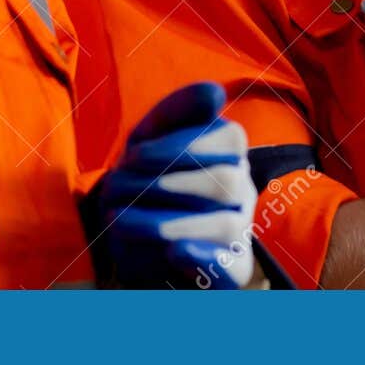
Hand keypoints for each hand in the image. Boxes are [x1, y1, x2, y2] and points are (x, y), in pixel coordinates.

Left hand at [95, 82, 256, 288]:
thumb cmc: (145, 176)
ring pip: (224, 225)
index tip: (134, 153)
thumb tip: (215, 93)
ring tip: (118, 221)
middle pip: (226, 181)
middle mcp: (245, 190)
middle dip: (167, 183)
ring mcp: (241, 232)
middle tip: (119, 189)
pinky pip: (232, 271)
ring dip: (166, 222)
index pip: (230, 139)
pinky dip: (206, 261)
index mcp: (233, 153)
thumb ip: (181, 108)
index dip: (180, 146)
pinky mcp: (230, 271)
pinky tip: (175, 252)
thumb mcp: (154, 136)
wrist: (131, 233)